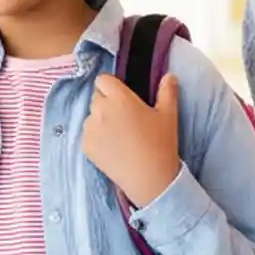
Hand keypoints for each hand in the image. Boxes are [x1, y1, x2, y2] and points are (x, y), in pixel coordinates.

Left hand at [83, 74, 181, 207]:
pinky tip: (113, 147)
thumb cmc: (161, 144)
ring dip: (100, 119)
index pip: (103, 80)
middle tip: (124, 116)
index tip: (121, 96)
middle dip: (107, 102)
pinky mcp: (85, 146)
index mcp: (119, 98)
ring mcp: (90, 128)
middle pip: (96, 97)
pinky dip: (96, 137)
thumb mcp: (169, 115)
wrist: (149, 178)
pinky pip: (88, 134)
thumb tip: (169, 76)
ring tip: (119, 135)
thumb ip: (167, 92)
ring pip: (91, 116)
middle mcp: (100, 110)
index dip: (111, 85)